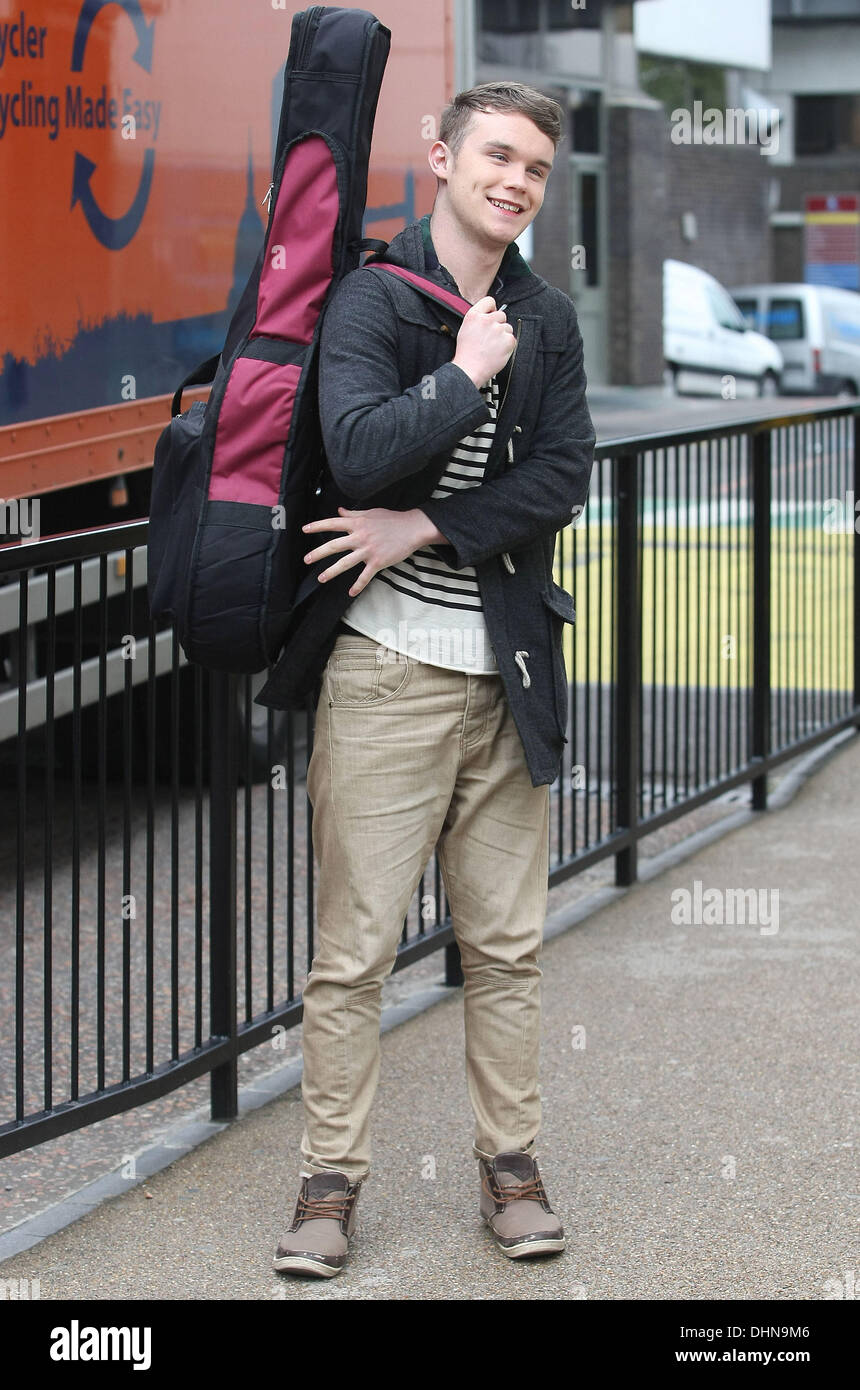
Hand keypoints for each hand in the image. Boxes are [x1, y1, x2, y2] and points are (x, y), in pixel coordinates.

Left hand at [302, 506, 437, 596]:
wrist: (412, 528)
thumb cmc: (392, 519)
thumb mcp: (371, 513)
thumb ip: (353, 515)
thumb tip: (339, 511)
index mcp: (357, 524)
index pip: (333, 524)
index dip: (317, 526)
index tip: (305, 529)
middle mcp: (360, 537)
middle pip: (334, 545)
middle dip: (318, 553)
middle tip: (307, 559)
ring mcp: (368, 550)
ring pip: (346, 563)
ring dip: (332, 571)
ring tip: (321, 578)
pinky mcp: (378, 561)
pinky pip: (365, 576)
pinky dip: (358, 585)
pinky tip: (351, 593)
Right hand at [451, 296, 515, 387]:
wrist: (469, 369)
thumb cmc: (466, 353)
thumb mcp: (465, 329)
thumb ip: (477, 318)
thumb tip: (489, 314)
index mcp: (474, 315)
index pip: (489, 301)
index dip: (492, 309)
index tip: (491, 316)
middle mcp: (487, 320)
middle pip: (501, 315)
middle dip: (498, 324)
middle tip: (490, 338)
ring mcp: (498, 329)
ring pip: (507, 328)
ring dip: (503, 336)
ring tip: (492, 347)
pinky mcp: (508, 340)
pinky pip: (512, 339)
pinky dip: (507, 346)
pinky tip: (497, 351)